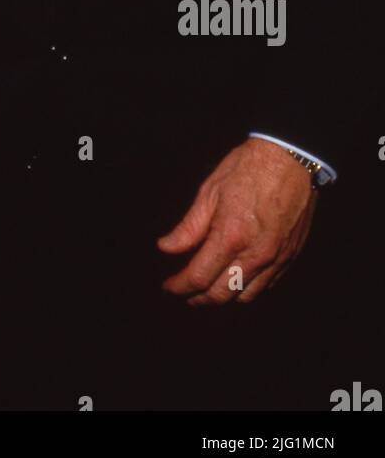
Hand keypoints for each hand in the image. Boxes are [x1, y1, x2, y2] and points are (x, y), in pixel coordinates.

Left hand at [156, 138, 316, 304]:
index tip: (168, 287)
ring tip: (208, 289)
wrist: (291, 158)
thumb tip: (165, 248)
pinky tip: (236, 278)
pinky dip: (247, 288)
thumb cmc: (247, 168)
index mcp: (231, 236)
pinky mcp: (290, 256)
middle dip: (199, 299)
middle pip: (222, 295)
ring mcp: (276, 258)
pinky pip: (267, 285)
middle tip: (185, 293)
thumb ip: (189, 227)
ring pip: (246, 296)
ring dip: (224, 297)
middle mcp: (255, 255)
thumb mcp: (210, 191)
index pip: (199, 277)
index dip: (180, 286)